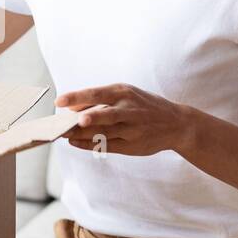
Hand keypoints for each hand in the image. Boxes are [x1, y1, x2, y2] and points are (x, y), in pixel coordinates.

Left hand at [54, 82, 193, 155]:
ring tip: (64, 135)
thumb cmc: (144, 106)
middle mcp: (128, 109)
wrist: (177, 124)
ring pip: (103, 132)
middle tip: (64, 122)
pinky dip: (90, 145)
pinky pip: (108, 145)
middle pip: (102, 114)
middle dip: (83, 118)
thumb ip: (100, 100)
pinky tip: (75, 143)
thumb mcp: (126, 95)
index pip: (97, 93)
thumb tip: (72, 107)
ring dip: (81, 135)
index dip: (77, 97)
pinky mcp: (132, 144)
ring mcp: (132, 128)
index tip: (59, 101)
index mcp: (124, 92)